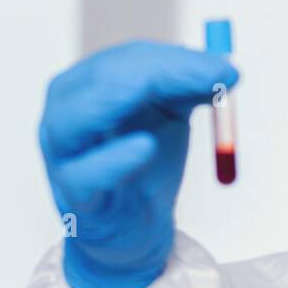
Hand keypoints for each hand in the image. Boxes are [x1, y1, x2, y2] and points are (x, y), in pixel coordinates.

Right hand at [39, 41, 238, 287]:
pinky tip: (144, 149)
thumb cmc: (145, 166)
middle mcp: (64, 114)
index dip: (176, 60)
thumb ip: (189, 88)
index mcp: (86, 86)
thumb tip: (223, 68)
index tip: (225, 70)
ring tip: (154, 90)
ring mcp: (62, 156)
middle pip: (104, 81)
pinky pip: (87, 175)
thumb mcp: (170, 117)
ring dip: (120, 99)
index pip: (127, 60)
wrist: (134, 228)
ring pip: (76, 119)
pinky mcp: (75, 197)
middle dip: (161, 74)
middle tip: (214, 79)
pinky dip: (114, 160)